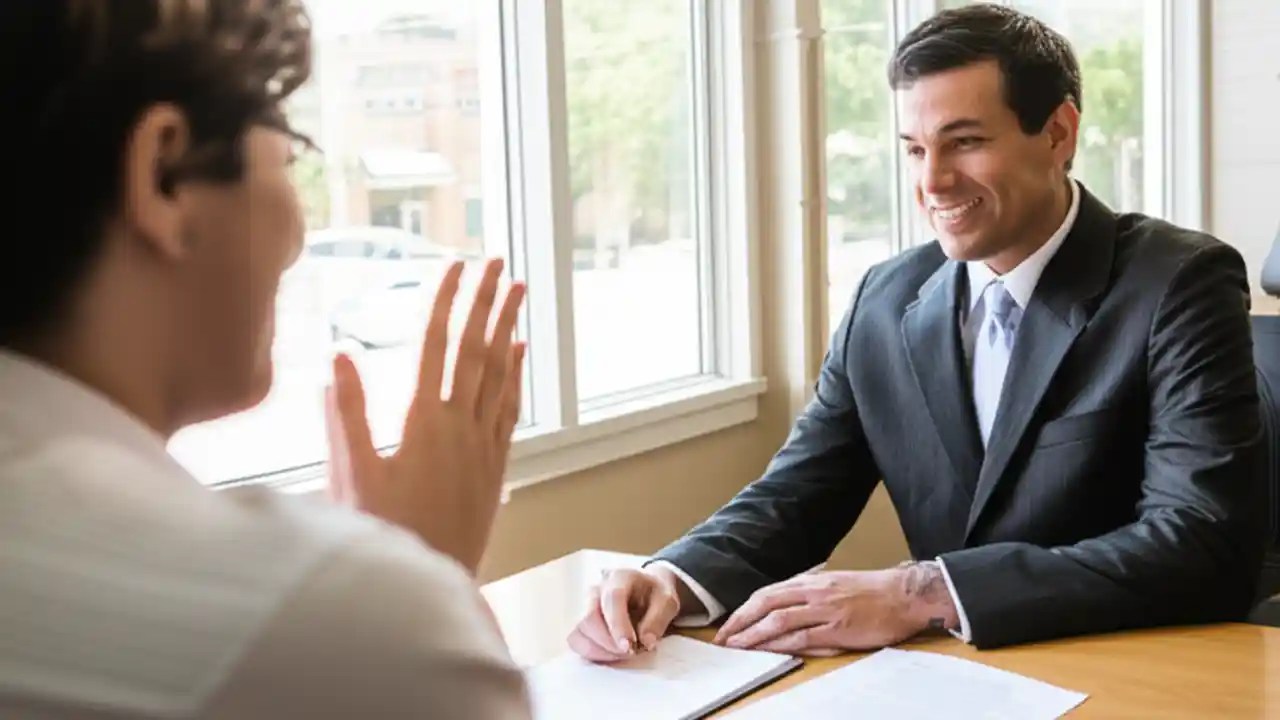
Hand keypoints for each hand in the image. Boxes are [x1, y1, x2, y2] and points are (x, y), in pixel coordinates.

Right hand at [325, 257, 526, 574]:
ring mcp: (483, 443)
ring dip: (508, 327)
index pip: (437, 345)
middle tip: (500, 262)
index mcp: (423, 421)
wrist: (429, 581)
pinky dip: (516, 374)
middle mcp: (461, 425)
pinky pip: (510, 406)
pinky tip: (519, 351)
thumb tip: (338, 357)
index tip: (456, 266)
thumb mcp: (351, 475)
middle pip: (477, 349)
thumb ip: (345, 415)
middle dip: (487, 301)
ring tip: (518, 291)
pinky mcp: (494, 464)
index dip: (447, 301)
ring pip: (500, 372)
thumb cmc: (380, 533)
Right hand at [567, 567, 683, 663]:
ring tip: (624, 654)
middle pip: (589, 618)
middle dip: (609, 643)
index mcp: (620, 578)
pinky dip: (593, 654)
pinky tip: (612, 656)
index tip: (629, 647)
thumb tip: (647, 642)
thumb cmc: (655, 595)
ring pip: (579, 632)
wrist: (646, 591)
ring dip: (601, 651)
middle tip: (632, 652)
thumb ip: (659, 619)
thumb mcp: (667, 601)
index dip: (618, 625)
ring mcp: (585, 606)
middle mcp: (596, 590)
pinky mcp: (582, 624)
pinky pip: (577, 642)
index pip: (612, 599)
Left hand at [713, 563, 957, 655]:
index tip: (729, 624)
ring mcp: (825, 610)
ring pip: (778, 621)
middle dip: (740, 622)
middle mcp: (814, 592)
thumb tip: (784, 608)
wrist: (904, 595)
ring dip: (753, 635)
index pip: (768, 593)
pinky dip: (780, 645)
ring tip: (735, 648)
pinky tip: (766, 653)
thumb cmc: (872, 592)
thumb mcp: (835, 584)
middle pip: (766, 604)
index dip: (745, 609)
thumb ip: (810, 594)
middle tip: (722, 639)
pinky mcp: (838, 629)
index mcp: (811, 581)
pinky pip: (802, 638)